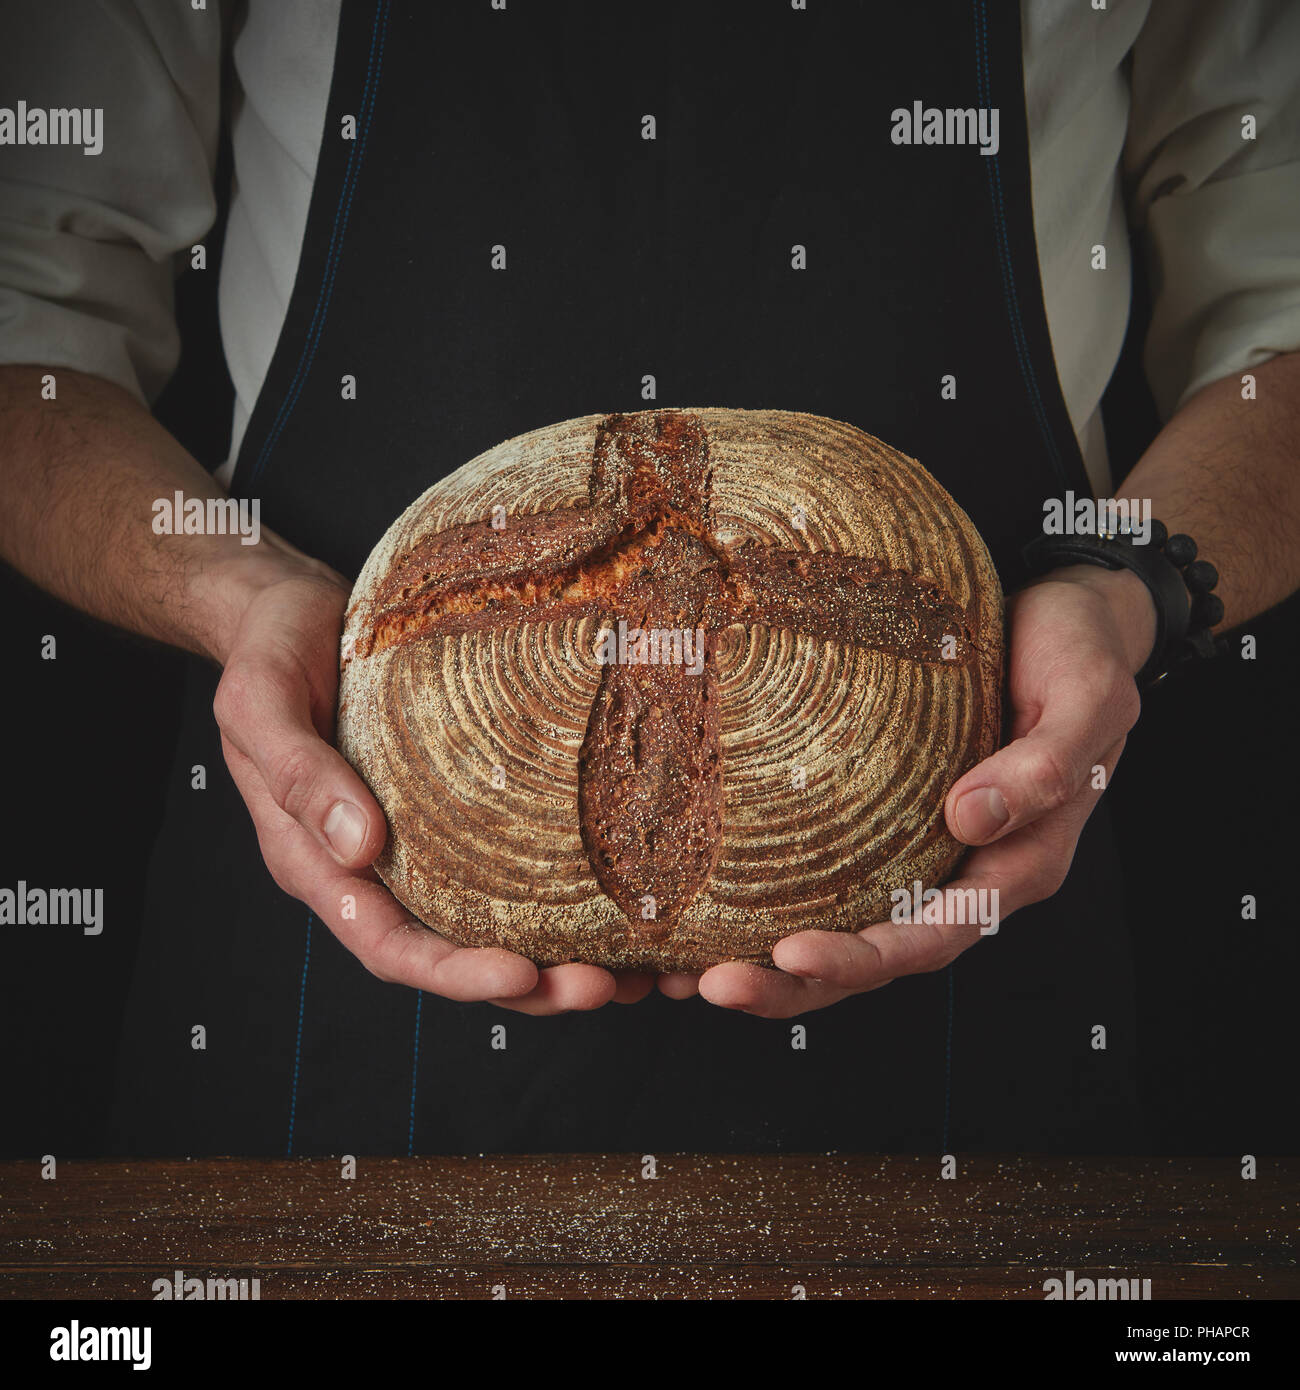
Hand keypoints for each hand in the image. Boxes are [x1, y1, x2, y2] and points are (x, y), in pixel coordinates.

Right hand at [209, 548, 654, 1014]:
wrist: (288, 611)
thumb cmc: (268, 653)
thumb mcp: (262, 702)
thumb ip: (299, 774)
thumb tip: (361, 848)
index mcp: (319, 863)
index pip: (389, 944)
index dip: (454, 973)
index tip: (521, 973)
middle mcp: (373, 867)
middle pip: (452, 952)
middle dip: (528, 983)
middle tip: (601, 987)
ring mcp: (417, 842)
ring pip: (489, 922)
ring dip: (556, 956)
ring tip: (628, 972)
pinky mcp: (455, 807)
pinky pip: (508, 861)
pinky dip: (560, 893)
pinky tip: (614, 899)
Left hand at [658, 564, 1155, 1017]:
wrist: (1063, 617)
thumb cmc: (1079, 656)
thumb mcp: (1086, 702)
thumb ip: (1043, 767)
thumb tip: (969, 819)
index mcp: (1017, 863)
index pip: (938, 935)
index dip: (868, 955)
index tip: (793, 952)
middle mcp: (963, 874)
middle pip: (876, 954)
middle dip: (796, 982)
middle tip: (714, 985)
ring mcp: (920, 851)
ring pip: (845, 929)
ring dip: (772, 964)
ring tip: (691, 975)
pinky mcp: (883, 820)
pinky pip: (828, 872)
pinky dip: (770, 902)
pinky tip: (710, 911)